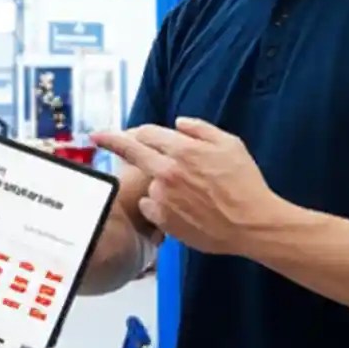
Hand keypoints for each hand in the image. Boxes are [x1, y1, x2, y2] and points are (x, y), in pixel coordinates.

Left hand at [92, 118, 274, 254]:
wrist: (251, 223)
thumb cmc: (245, 182)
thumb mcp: (229, 144)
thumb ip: (200, 129)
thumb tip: (178, 124)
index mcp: (183, 150)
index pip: (146, 134)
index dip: (132, 130)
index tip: (111, 130)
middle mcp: (167, 172)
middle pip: (132, 152)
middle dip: (111, 141)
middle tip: (96, 137)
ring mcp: (163, 198)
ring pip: (147, 182)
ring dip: (155, 181)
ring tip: (185, 190)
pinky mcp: (164, 220)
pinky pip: (150, 206)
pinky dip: (158, 204)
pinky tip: (180, 206)